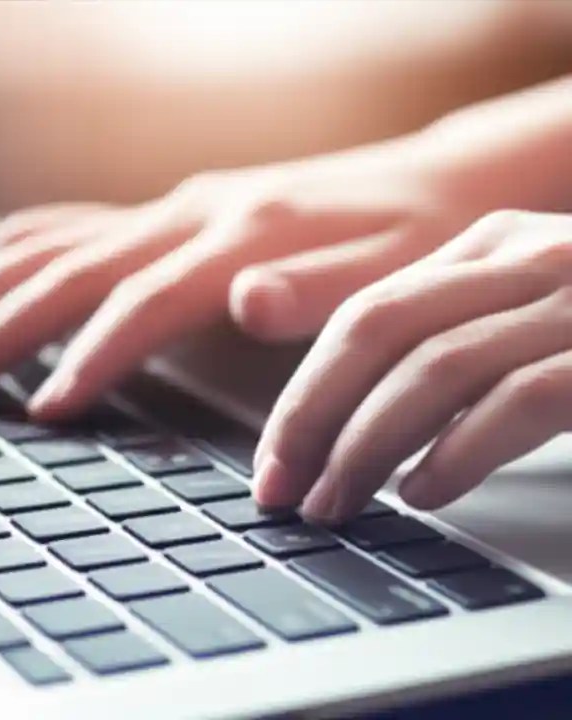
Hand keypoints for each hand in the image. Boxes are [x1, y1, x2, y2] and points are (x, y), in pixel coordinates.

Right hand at [0, 134, 506, 419]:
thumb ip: (317, 292)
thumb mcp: (392, 273)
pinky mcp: (162, 213)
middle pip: (69, 271)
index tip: (41, 408)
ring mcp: (168, 210)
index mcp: (235, 236)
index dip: (86, 356)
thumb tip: (249, 298)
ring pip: (54, 243)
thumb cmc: (415, 242)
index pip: (138, 302)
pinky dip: (14, 248)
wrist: (435, 186)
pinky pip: (69, 224)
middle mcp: (187, 216)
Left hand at [254, 210, 571, 522]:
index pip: (366, 313)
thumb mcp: (537, 323)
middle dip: (310, 415)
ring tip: (335, 503)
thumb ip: (453, 346)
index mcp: (494, 245)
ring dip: (367, 447)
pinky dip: (457, 454)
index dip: (305, 392)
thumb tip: (343, 433)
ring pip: (436, 366)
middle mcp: (532, 256)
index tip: (272, 460)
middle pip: (379, 328)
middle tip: (279, 488)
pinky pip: (519, 400)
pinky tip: (421, 493)